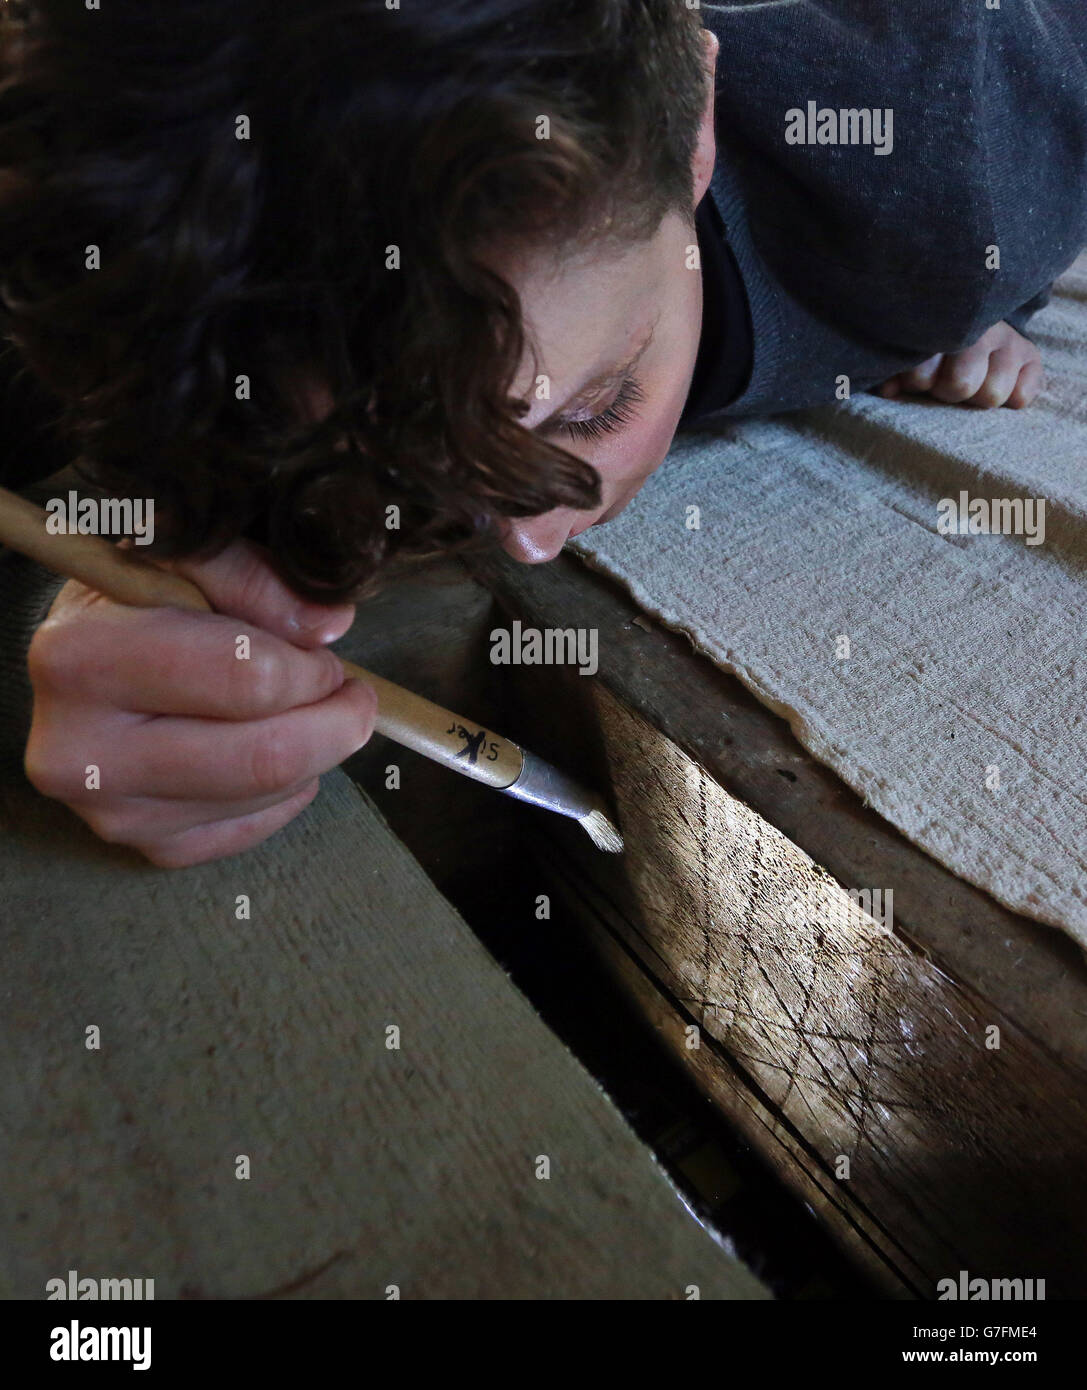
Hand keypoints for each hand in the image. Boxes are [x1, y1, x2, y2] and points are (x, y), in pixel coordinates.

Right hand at [24, 538, 374, 865]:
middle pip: (266, 758)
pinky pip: (254, 830)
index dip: (310, 665)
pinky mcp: (145, 847)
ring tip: (301, 706)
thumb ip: (255, 577)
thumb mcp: (185, 553)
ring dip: (314, 750)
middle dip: (335, 720)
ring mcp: (111, 813)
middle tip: (346, 689)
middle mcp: (82, 753)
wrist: (82, 657)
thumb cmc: (137, 595)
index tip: (320, 647)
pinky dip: (287, 789)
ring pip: (269, 796)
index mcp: (81, 659)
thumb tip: (330, 624)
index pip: (248, 679)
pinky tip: (270, 746)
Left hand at [876, 321, 1043, 408]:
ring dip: (978, 396)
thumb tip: (889, 389)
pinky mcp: (1031, 355)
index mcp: (941, 323)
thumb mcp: (908, 353)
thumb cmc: (931, 346)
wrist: (971, 316)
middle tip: (945, 383)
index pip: (923, 373)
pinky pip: (1023, 395)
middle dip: (948, 391)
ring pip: (992, 394)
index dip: (918, 381)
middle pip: (961, 385)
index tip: (918, 377)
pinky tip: (1000, 385)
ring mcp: (1008, 340)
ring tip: (972, 384)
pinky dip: (1013, 397)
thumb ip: (895, 368)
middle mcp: (980, 328)